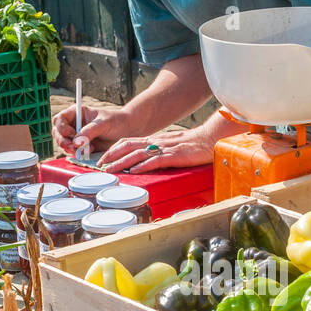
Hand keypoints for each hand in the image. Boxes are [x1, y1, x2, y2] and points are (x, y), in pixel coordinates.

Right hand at [53, 103, 136, 155]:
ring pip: (64, 144)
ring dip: (71, 149)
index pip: (60, 119)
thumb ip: (90, 131)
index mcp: (77, 113)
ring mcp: (77, 137)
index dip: (61, 128)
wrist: (128, 131)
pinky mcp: (82, 147)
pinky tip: (89, 152)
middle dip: (63, 142)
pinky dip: (78, 154)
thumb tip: (76, 142)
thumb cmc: (117, 122)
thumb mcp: (104, 124)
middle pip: (58, 133)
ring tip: (85, 150)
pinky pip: (73, 152)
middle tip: (74, 148)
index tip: (71, 134)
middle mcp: (74, 124)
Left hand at [98, 125, 216, 172]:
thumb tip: (143, 163)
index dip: (113, 149)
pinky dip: (144, 165)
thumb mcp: (170, 146)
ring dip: (122, 162)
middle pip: (128, 146)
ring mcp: (165, 148)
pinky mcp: (175, 155)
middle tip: (99, 165)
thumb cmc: (193, 145)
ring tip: (110, 170)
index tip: (103, 158)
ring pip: (138, 153)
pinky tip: (135, 171)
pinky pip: (157, 160)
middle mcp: (156, 142)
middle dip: (112, 155)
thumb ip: (157, 153)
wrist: (211, 138)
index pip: (128, 142)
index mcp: (154, 140)